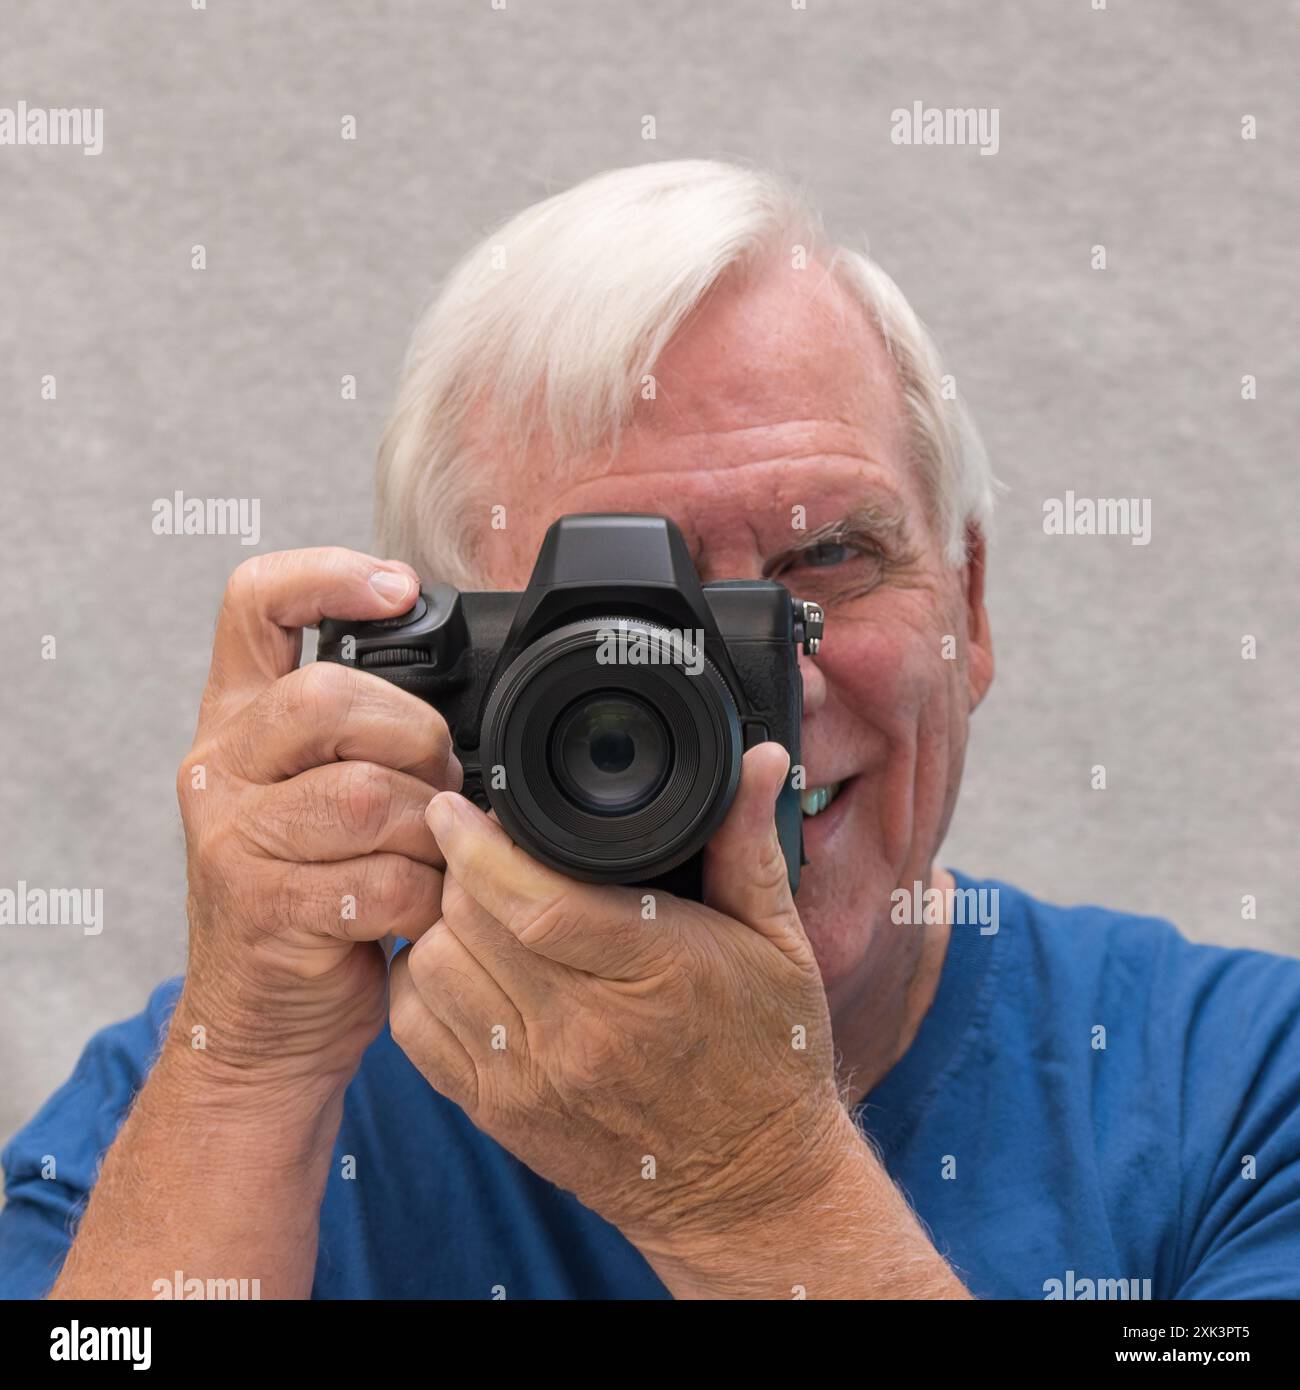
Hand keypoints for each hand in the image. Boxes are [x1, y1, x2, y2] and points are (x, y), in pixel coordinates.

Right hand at [175, 548, 460, 1093]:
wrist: (265, 1024)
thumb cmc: (315, 897)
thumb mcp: (320, 798)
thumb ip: (364, 737)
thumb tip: (468, 705)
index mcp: (238, 721)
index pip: (254, 603)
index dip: (327, 576)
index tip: (396, 590)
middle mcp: (220, 767)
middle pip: (328, 698)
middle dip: (416, 740)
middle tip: (437, 786)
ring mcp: (232, 839)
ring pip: (366, 795)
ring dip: (428, 830)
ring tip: (427, 856)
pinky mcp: (265, 909)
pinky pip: (383, 879)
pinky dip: (426, 898)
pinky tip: (415, 909)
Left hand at [389, 743, 846, 1255]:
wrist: (749, 1187)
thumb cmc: (770, 1058)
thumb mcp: (780, 945)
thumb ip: (750, 845)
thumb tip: (762, 758)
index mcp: (655, 974)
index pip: (534, 899)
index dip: (480, 844)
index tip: (457, 806)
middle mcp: (584, 1032)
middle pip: (469, 922)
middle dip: (457, 867)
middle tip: (471, 842)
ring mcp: (533, 1080)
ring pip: (431, 969)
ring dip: (436, 922)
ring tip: (465, 898)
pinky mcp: (501, 1114)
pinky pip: (417, 1032)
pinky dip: (419, 982)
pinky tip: (455, 960)